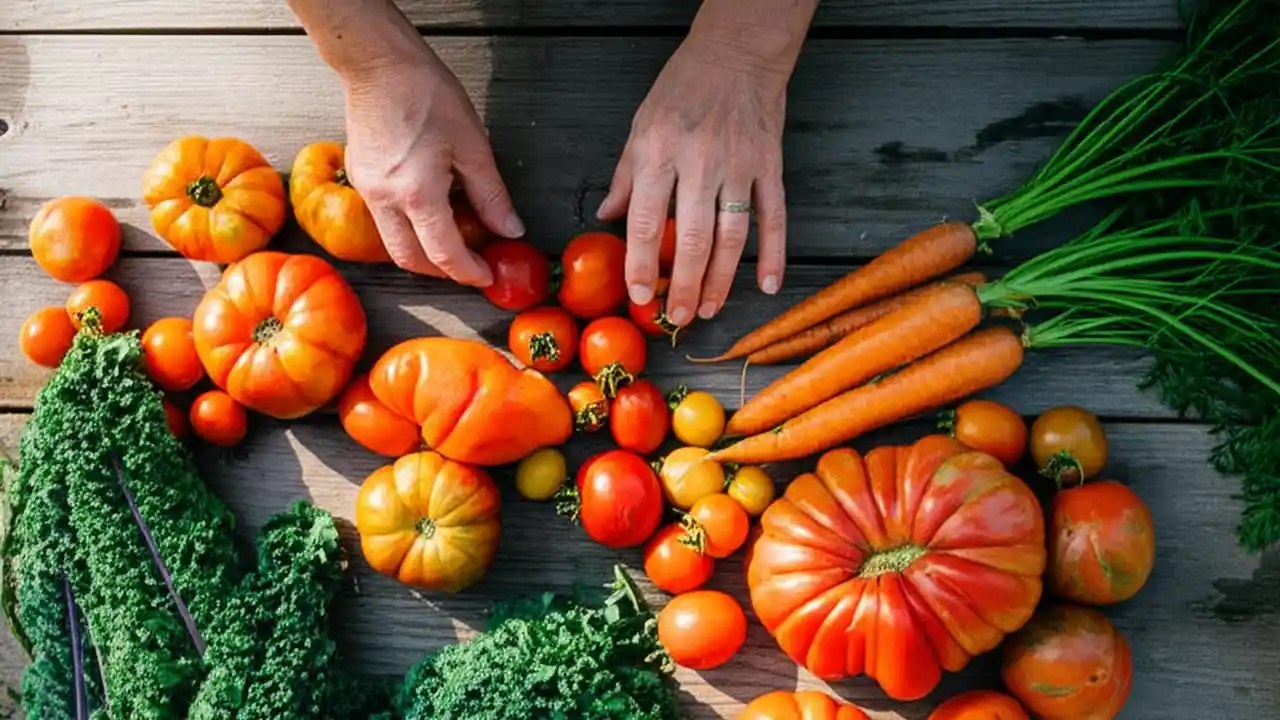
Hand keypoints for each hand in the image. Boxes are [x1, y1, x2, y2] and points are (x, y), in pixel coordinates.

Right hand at [342, 51, 524, 284]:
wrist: (378, 64)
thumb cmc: (425, 92)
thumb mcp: (473, 146)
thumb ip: (491, 195)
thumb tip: (508, 227)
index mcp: (417, 194)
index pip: (445, 255)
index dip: (469, 271)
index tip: (486, 274)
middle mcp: (385, 200)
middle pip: (412, 260)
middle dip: (443, 271)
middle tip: (471, 264)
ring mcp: (367, 191)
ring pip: (394, 243)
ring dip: (424, 251)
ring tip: (455, 236)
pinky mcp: (359, 178)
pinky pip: (384, 220)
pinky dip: (409, 227)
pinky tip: (431, 210)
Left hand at [598, 36, 789, 324]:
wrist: (738, 51)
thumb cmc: (683, 87)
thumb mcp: (640, 126)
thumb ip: (625, 177)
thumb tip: (605, 218)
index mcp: (659, 152)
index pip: (647, 220)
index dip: (642, 264)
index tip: (640, 296)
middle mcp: (699, 161)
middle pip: (692, 238)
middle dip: (683, 284)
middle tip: (676, 317)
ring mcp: (739, 165)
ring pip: (732, 235)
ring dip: (721, 279)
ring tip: (709, 309)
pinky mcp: (769, 165)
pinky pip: (774, 216)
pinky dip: (773, 253)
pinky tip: (766, 284)